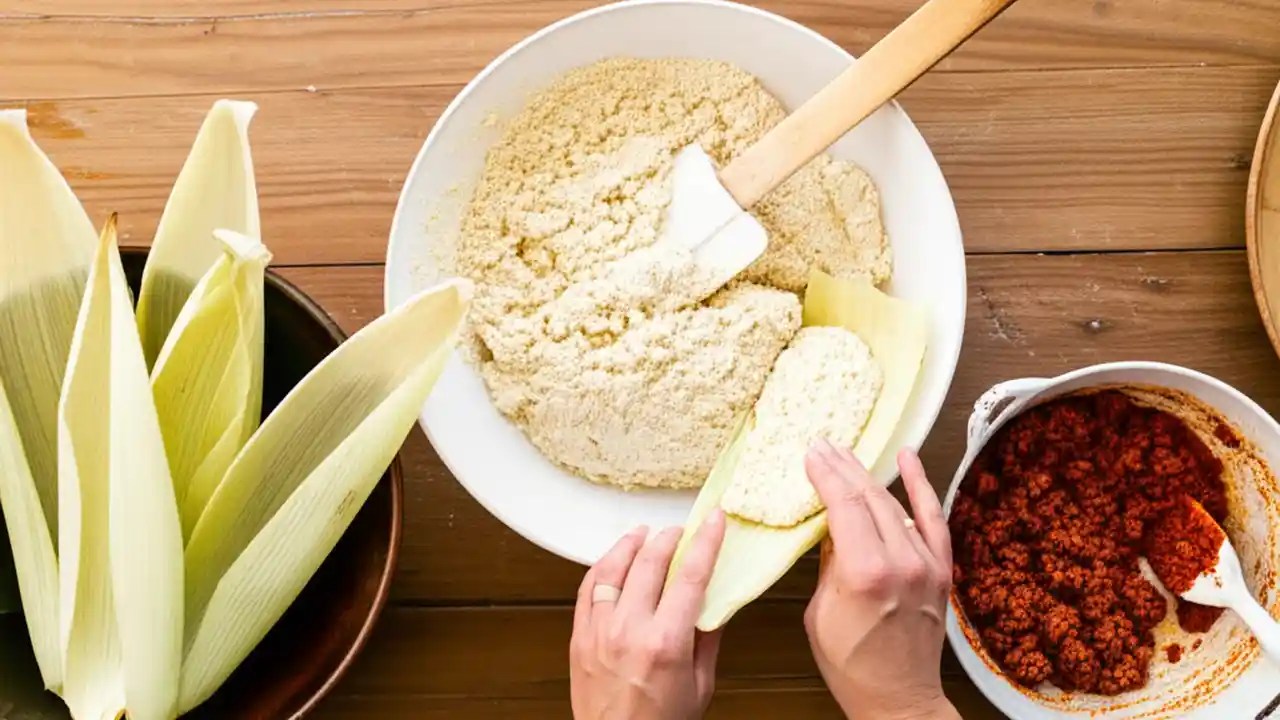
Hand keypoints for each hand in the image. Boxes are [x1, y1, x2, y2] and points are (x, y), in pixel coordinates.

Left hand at [570, 510, 727, 719]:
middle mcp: (630, 630)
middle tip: (681, 530)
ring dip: (632, 544)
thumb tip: (716, 601)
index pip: (691, 575)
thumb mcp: (701, 684)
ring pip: (613, 567)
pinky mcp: (579, 637)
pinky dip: (602, 567)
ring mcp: (599, 631)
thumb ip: (708, 637)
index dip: (706, 541)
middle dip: (670, 537)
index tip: (715, 520)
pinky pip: (588, 588)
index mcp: (666, 642)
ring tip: (645, 534)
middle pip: (650, 561)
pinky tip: (614, 559)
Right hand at [803, 441, 958, 719]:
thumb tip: (829, 525)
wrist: (897, 698)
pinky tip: (908, 459)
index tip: (811, 454)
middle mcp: (901, 563)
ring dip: (869, 475)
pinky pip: (932, 519)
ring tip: (847, 454)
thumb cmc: (850, 665)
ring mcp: (926, 565)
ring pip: (895, 505)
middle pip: (869, 498)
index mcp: (865, 574)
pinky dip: (921, 487)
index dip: (826, 475)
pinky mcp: (941, 571)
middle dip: (843, 468)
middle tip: (823, 446)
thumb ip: (828, 563)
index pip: (844, 506)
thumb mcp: (820, 611)